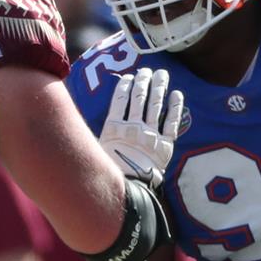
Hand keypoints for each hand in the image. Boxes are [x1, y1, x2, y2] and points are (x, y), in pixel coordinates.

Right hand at [100, 67, 183, 186]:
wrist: (129, 191)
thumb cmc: (109, 174)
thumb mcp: (96, 153)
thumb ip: (99, 135)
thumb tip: (84, 125)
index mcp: (114, 128)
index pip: (120, 99)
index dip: (125, 85)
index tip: (129, 76)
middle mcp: (133, 128)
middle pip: (140, 97)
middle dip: (144, 80)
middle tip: (147, 69)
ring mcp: (150, 135)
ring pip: (156, 104)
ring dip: (159, 86)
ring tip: (162, 74)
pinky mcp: (165, 145)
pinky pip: (172, 122)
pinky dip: (175, 106)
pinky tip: (177, 94)